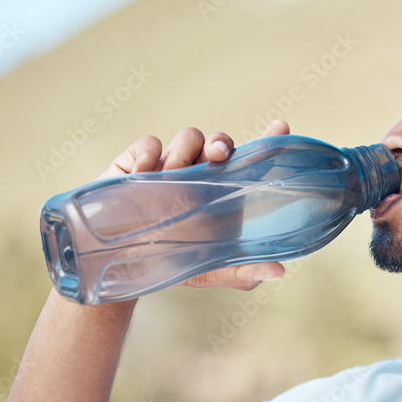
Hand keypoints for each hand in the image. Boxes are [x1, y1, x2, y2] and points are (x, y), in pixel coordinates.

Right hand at [98, 120, 291, 291]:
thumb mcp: (208, 271)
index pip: (250, 162)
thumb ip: (243, 272)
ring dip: (183, 153)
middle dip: (221, 142)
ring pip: (188, 137)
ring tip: (169, 180)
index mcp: (223, 194)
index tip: (281, 128)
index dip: (268, 143)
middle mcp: (199, 175)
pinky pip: (149, 143)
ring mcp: (169, 165)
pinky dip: (148, 154)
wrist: (120, 266)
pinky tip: (142, 174)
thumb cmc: (171, 264)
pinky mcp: (137, 162)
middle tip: (218, 155)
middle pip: (219, 142)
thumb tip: (279, 271)